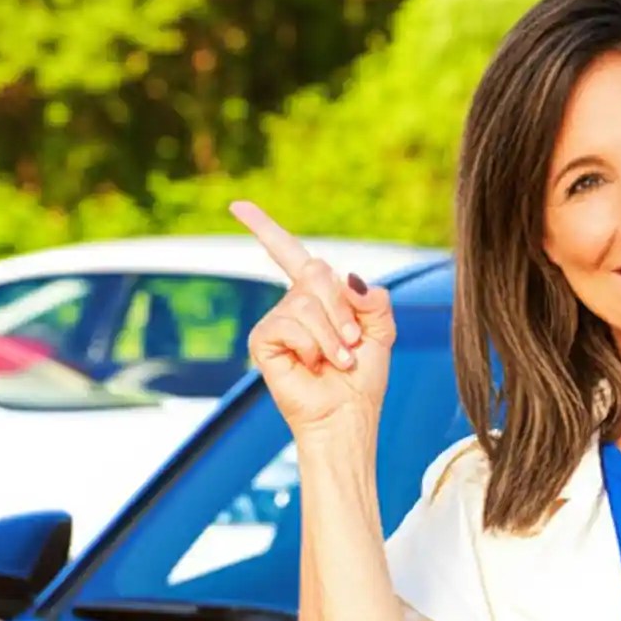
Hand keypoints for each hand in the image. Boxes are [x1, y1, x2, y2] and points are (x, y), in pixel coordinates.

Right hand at [231, 201, 395, 437]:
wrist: (349, 415)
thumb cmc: (363, 377)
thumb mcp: (383, 329)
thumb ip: (374, 297)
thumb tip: (349, 278)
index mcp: (319, 297)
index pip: (289, 253)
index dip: (264, 228)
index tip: (237, 205)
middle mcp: (293, 304)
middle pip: (317, 272)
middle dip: (344, 309)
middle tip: (352, 341)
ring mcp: (277, 322)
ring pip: (306, 302)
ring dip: (334, 334)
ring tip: (339, 360)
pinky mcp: (264, 341)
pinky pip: (290, 324)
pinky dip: (313, 345)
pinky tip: (314, 364)